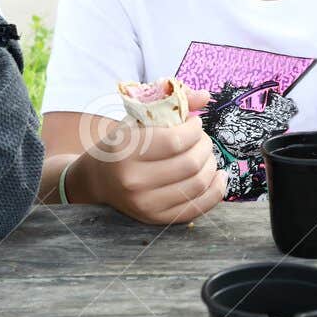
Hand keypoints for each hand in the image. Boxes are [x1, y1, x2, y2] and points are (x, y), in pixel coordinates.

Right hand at [71, 90, 225, 224]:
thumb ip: (170, 102)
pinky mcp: (157, 219)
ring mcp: (146, 204)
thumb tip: (205, 96)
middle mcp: (134, 181)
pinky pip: (198, 207)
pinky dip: (215, 190)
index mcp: (126, 151)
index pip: (176, 141)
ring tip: (206, 154)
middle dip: (205, 146)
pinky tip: (218, 175)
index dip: (195, 130)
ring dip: (211, 165)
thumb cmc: (121, 144)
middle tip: (202, 139)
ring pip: (198, 184)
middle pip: (190, 164)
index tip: (195, 124)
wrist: (98, 180)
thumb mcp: (137, 118)